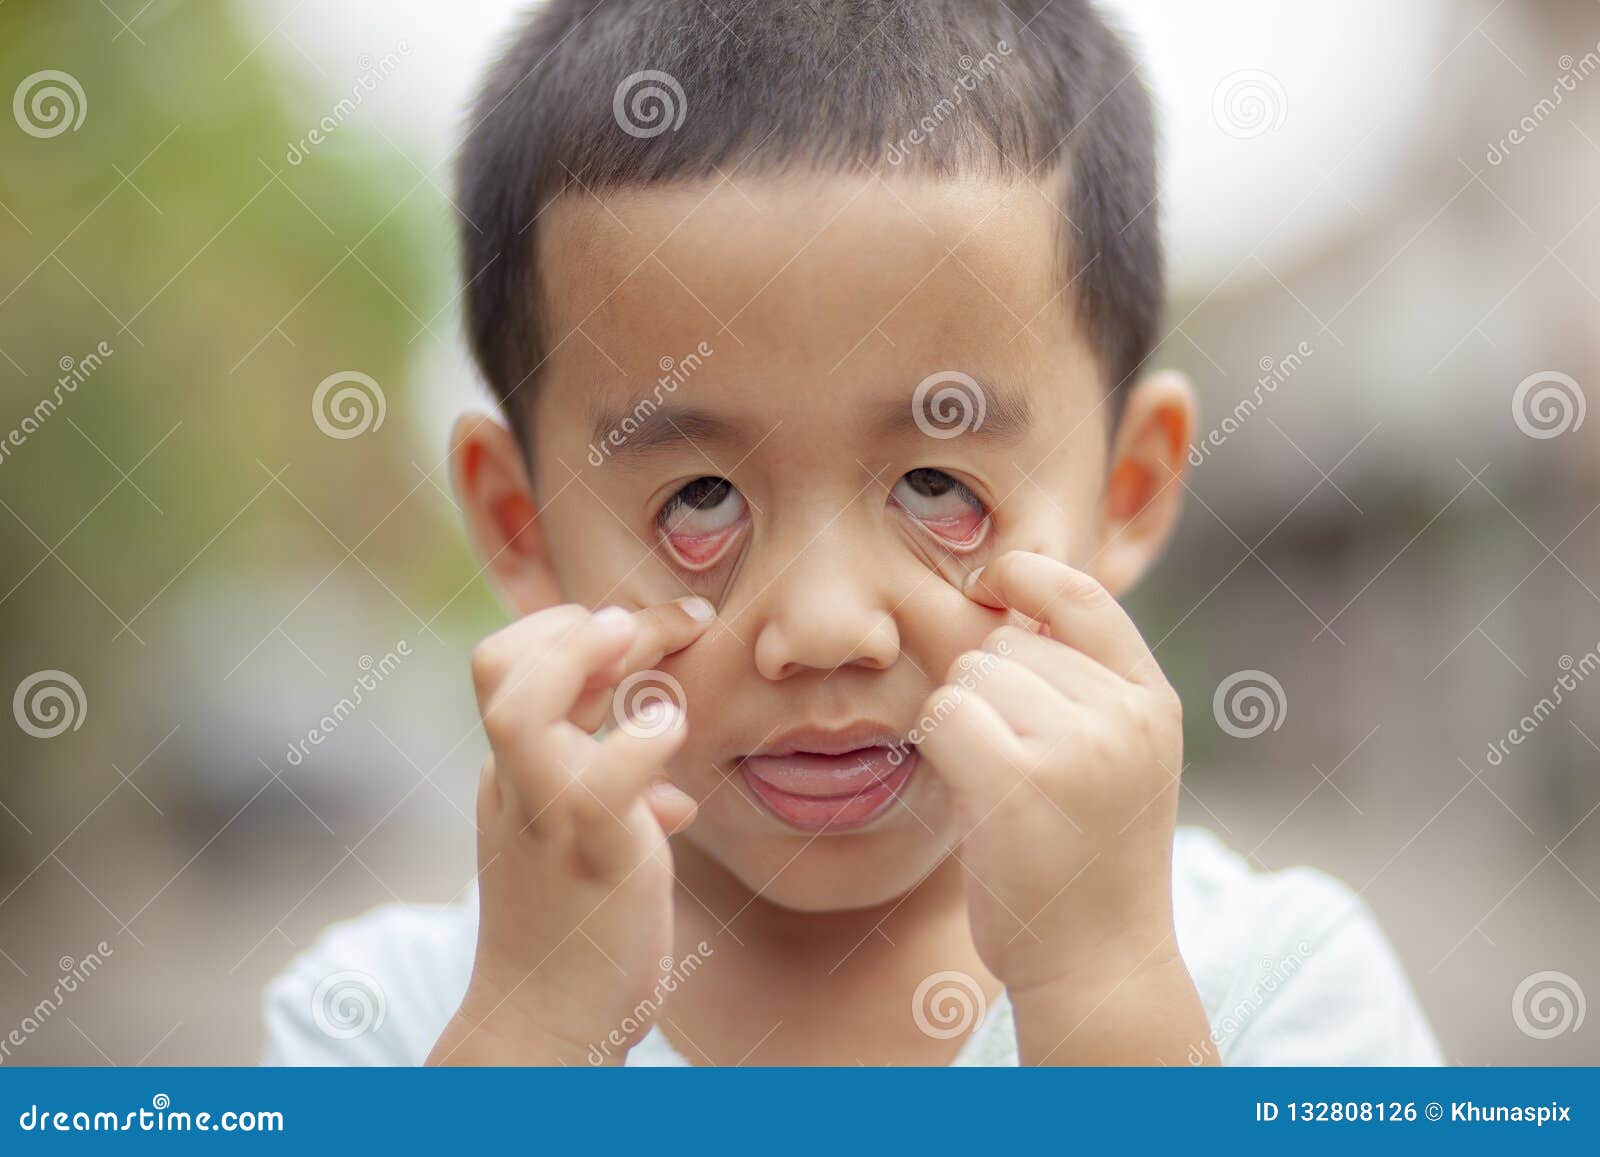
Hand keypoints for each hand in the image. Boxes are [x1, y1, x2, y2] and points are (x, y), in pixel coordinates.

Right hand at [428, 597, 712, 1065]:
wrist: (545, 1027)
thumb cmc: (577, 937)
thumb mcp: (587, 850)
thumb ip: (616, 804)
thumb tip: (673, 793)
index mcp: (512, 774)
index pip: (511, 663)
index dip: (570, 630)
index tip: (641, 634)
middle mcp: (514, 783)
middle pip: (501, 661)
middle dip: (583, 622)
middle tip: (668, 625)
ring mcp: (545, 815)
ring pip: (522, 702)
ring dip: (589, 653)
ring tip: (650, 648)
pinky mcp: (591, 850)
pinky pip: (608, 773)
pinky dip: (647, 737)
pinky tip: (676, 732)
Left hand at [915, 551, 1207, 1061]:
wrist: (1097, 966)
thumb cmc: (1088, 863)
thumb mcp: (1116, 760)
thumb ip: (1080, 687)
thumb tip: (1002, 604)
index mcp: (1151, 704)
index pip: (1085, 597)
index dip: (1029, 574)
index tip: (995, 578)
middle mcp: (1121, 716)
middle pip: (1004, 642)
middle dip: (986, 691)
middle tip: (1011, 767)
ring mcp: (1074, 747)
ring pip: (968, 677)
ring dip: (960, 722)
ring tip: (998, 788)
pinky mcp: (1016, 781)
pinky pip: (943, 715)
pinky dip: (937, 749)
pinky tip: (969, 796)